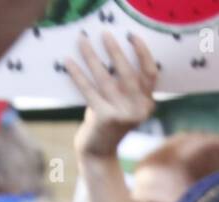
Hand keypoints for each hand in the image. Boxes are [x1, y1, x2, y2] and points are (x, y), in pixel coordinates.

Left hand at [66, 32, 158, 159]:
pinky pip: (89, 89)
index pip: (150, 74)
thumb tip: (110, 50)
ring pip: (105, 78)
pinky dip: (77, 74)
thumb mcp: (122, 102)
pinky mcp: (106, 118)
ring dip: (92, 57)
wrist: (99, 151)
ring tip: (82, 41)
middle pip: (128, 73)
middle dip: (115, 51)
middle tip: (104, 34)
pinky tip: (68, 61)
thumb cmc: (109, 120)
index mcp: (147, 104)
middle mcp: (139, 109)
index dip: (143, 53)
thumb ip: (124, 84)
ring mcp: (123, 114)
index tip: (131, 36)